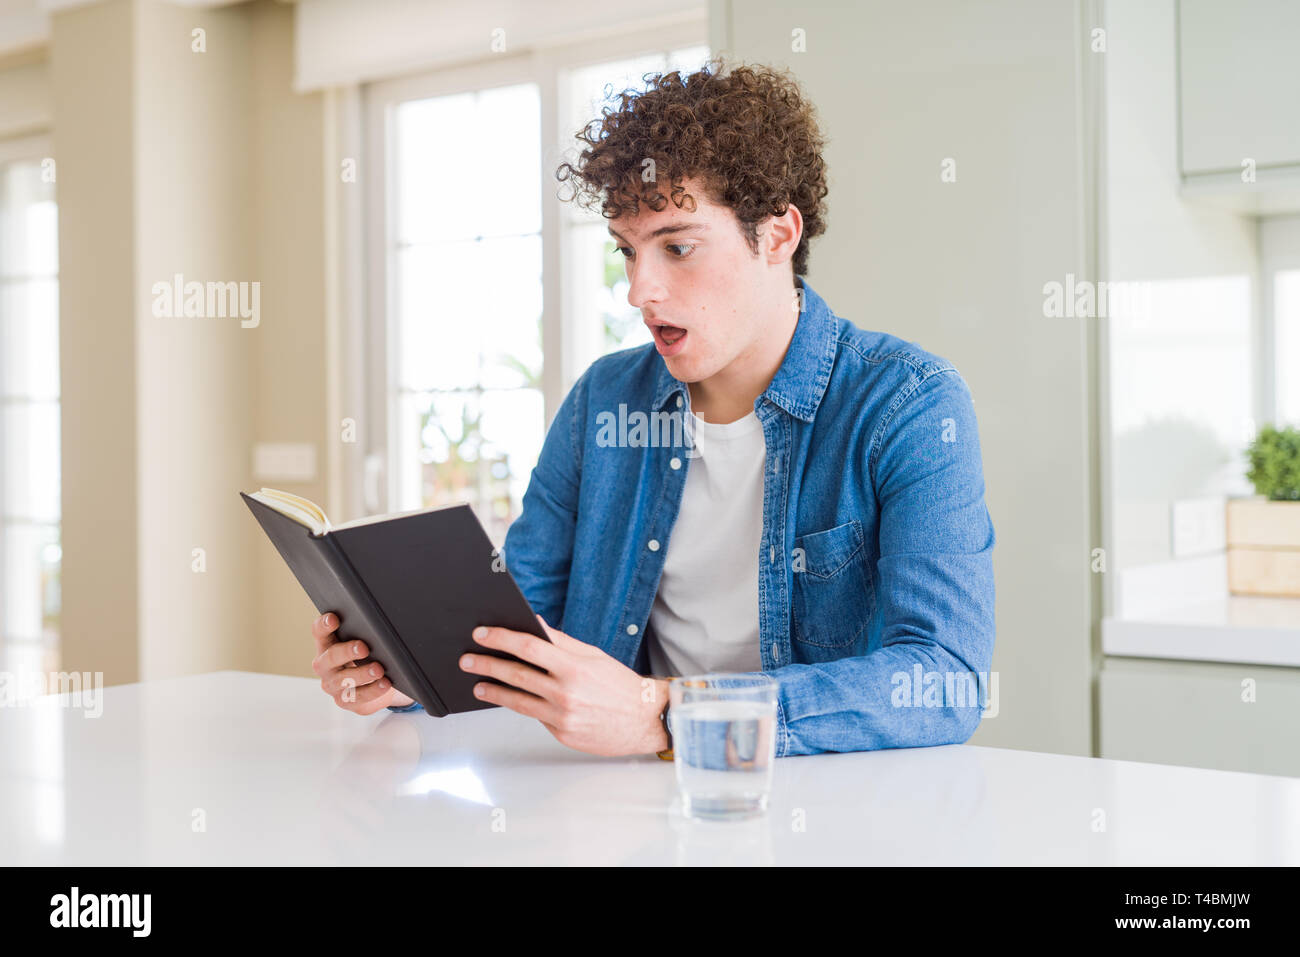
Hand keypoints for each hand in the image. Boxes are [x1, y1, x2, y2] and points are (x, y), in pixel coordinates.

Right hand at [311, 612, 414, 713]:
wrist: (377, 685)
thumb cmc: (369, 657)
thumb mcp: (366, 642)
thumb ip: (366, 633)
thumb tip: (383, 624)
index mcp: (327, 644)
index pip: (320, 632)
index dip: (324, 625)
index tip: (334, 619)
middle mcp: (325, 665)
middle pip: (331, 656)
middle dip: (347, 651)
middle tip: (363, 648)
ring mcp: (333, 685)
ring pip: (343, 680)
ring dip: (362, 673)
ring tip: (379, 669)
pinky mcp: (344, 700)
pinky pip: (357, 697)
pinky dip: (373, 690)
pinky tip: (385, 683)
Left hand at [461, 615, 669, 756]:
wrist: (645, 720)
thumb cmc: (621, 685)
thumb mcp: (593, 656)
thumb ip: (561, 641)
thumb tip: (535, 625)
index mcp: (574, 667)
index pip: (529, 647)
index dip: (501, 638)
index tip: (482, 634)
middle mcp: (565, 693)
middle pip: (516, 674)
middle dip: (487, 664)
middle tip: (468, 659)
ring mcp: (562, 717)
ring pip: (518, 700)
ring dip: (493, 690)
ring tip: (478, 684)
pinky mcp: (561, 734)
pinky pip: (535, 716)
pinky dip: (519, 705)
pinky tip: (508, 698)